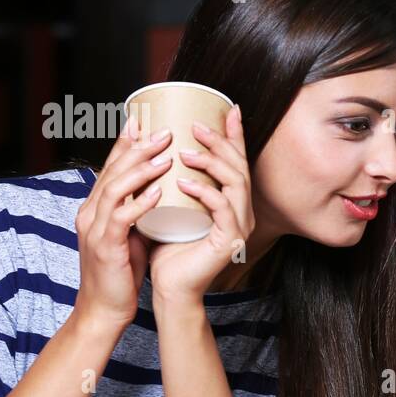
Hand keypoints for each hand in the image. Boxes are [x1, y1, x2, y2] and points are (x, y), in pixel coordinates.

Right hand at [72, 115, 171, 332]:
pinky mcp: (105, 246)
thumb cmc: (121, 272)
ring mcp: (95, 228)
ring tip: (166, 154)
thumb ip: (137, 212)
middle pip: (112, 170)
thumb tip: (160, 191)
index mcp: (95, 207)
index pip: (111, 167)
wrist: (105, 309)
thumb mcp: (130, 235)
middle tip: (164, 130)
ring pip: (115, 188)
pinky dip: (141, 202)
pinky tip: (160, 191)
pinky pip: (122, 218)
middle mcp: (90, 212)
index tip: (144, 121)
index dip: (126, 143)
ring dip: (141, 169)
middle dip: (138, 148)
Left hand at [149, 105, 254, 305]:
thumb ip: (170, 178)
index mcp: (231, 201)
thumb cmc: (168, 248)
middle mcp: (241, 211)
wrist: (170, 287)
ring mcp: (239, 227)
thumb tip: (154, 144)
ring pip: (236, 183)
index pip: (236, 160)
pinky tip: (183, 182)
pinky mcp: (230, 241)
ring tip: (184, 152)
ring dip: (211, 163)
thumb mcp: (168, 204)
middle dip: (220, 142)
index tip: (228, 108)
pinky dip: (204, 192)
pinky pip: (223, 209)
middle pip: (239, 166)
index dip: (234, 134)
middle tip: (195, 126)